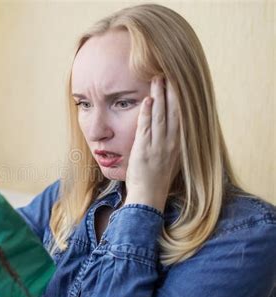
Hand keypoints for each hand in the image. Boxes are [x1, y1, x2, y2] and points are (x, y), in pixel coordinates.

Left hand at [124, 76, 179, 212]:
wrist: (148, 196)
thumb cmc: (156, 178)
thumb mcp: (168, 158)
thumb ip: (169, 142)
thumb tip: (168, 128)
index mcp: (177, 144)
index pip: (180, 116)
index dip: (179, 99)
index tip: (178, 83)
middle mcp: (170, 143)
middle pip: (172, 112)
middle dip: (170, 91)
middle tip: (168, 73)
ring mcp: (158, 146)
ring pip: (160, 116)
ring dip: (158, 96)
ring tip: (157, 79)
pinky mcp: (144, 149)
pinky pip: (146, 127)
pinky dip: (146, 113)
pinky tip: (147, 100)